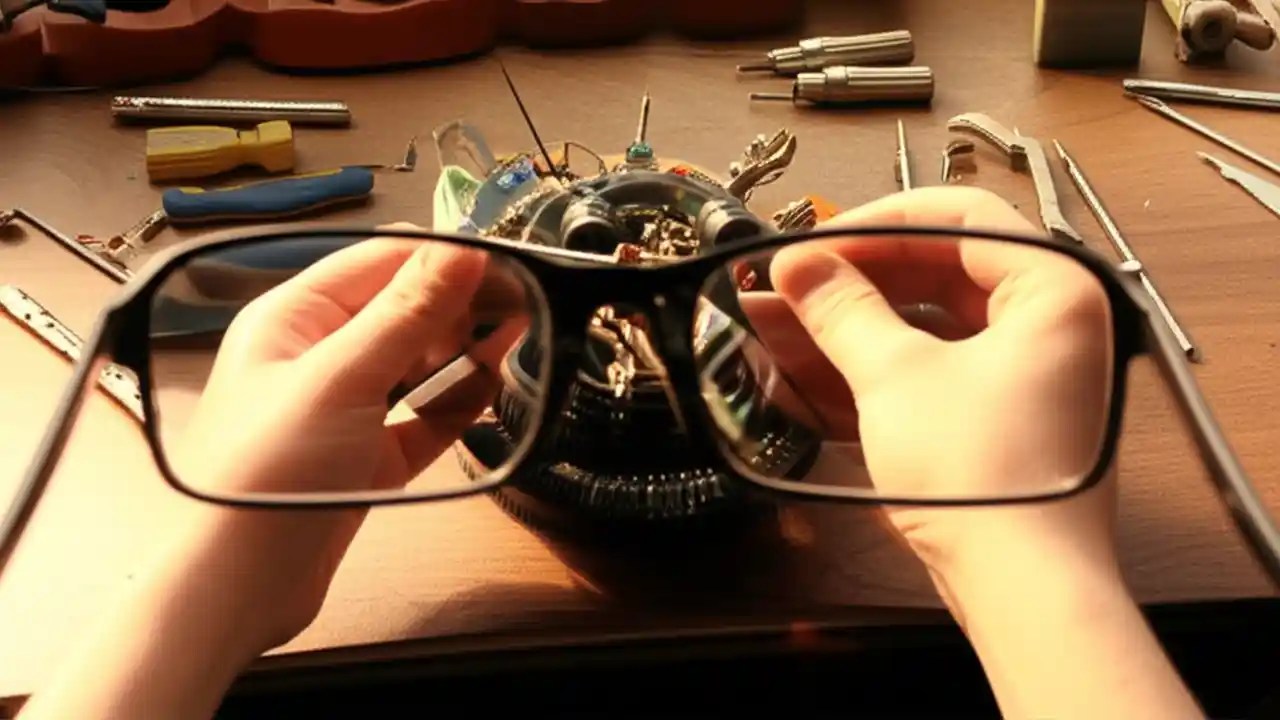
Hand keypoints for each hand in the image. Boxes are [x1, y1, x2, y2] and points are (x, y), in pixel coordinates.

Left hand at [163, 229, 524, 651]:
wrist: (235, 587)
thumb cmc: (266, 474)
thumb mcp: (341, 379)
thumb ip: (407, 312)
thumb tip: (465, 250)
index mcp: (293, 318)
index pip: (380, 261)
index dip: (444, 259)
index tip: (509, 263)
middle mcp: (316, 356)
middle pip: (402, 310)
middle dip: (460, 305)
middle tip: (525, 306)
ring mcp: (342, 409)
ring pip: (416, 363)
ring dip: (463, 352)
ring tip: (520, 339)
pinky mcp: (365, 459)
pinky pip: (421, 418)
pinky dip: (455, 403)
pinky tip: (491, 390)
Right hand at [762, 187, 1117, 588]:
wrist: (1021, 587)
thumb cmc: (980, 471)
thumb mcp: (895, 376)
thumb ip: (841, 309)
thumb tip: (796, 264)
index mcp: (1054, 287)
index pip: (959, 218)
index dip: (875, 224)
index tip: (812, 242)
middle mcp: (1052, 322)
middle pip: (940, 271)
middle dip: (854, 280)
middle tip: (788, 284)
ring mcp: (1028, 373)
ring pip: (929, 326)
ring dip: (853, 326)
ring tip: (776, 324)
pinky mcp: (1001, 417)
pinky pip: (933, 371)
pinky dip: (876, 368)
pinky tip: (808, 369)